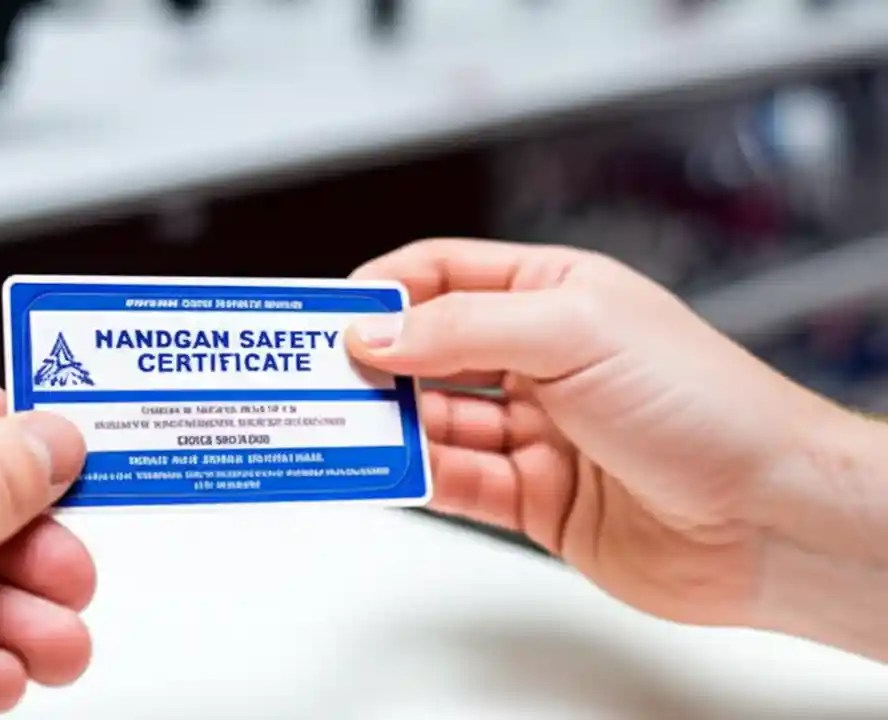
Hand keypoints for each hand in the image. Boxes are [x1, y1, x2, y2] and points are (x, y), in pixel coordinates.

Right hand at [346, 239, 887, 652]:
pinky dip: (418, 475)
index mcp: (553, 294)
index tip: (330, 318)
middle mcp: (540, 359)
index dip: (384, 292)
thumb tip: (376, 332)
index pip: (444, 276)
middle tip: (314, 375)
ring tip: (340, 425)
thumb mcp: (574, 332)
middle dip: (373, 361)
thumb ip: (464, 329)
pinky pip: (457, 481)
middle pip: (429, 351)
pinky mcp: (535, 498)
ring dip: (388, 421)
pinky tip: (387, 469)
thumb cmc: (702, 405)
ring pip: (435, 420)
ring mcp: (536, 430)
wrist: (768, 518)